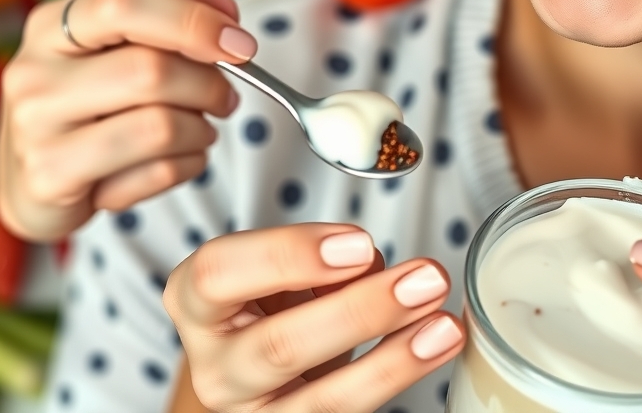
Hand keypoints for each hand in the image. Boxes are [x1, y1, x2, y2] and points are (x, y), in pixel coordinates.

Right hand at [0, 0, 255, 241]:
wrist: (33, 182)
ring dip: (202, 130)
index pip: (125, 0)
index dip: (193, 20)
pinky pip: (157, 171)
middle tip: (224, 98)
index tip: (240, 45)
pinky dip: (188, 165)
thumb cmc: (90, 107)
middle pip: (153, 68)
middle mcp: (36, 71)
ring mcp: (38, 128)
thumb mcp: (120, 50)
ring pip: (161, 124)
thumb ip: (174, 17)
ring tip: (199, 131)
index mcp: (54, 24)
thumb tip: (226, 12)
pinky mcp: (52, 179)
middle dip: (210, 85)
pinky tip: (176, 161)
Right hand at [164, 223, 464, 412]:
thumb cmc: (271, 310)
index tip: (358, 244)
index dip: (290, 255)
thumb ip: (320, 262)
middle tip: (424, 279)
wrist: (255, 381)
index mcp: (197, 302)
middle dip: (362, 310)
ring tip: (444, 325)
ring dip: (394, 359)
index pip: (220, 272)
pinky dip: (398, 377)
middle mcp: (215, 366)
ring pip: (322, 400)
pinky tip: (435, 348)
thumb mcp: (279, 273)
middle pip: (278, 346)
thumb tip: (374, 265)